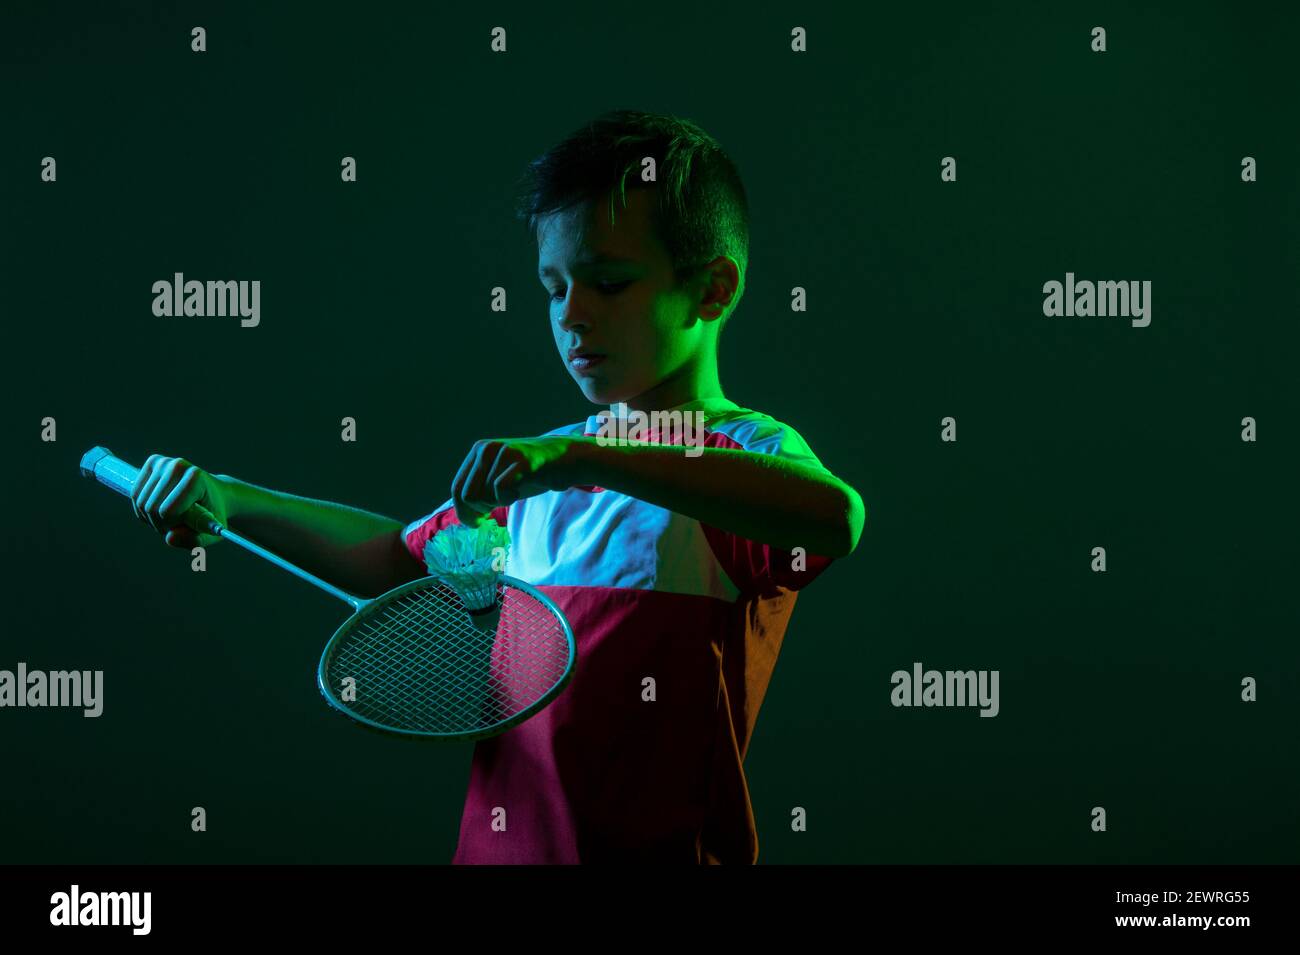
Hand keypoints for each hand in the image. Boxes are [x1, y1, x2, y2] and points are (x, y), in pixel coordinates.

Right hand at [130, 454, 231, 548]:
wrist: (215, 494)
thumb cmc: (214, 514)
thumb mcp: (210, 533)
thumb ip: (194, 540)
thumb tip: (169, 538)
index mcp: (196, 478)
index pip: (168, 511)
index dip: (172, 526)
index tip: (186, 526)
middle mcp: (178, 465)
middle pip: (152, 507)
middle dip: (161, 524)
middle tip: (177, 524)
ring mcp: (163, 462)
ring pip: (141, 503)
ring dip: (151, 518)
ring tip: (171, 518)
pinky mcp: (153, 462)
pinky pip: (135, 494)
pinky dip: (143, 510)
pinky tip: (159, 511)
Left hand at [450, 437, 585, 525]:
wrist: (565, 459)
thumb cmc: (531, 474)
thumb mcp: (499, 477)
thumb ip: (479, 489)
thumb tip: (464, 516)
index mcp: (478, 451)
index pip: (456, 488)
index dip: (463, 511)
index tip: (476, 523)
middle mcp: (486, 449)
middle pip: (468, 496)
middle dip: (481, 510)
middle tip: (496, 508)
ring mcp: (503, 453)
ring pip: (485, 496)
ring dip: (499, 502)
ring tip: (514, 492)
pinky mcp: (521, 461)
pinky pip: (501, 491)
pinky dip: (509, 498)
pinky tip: (519, 491)